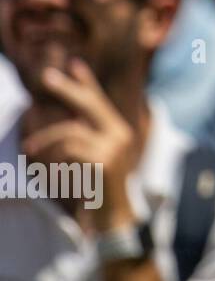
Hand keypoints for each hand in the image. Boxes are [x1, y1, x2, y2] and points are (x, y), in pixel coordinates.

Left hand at [21, 58, 138, 229]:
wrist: (114, 217)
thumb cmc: (99, 188)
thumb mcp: (96, 158)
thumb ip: (88, 137)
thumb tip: (68, 120)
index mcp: (119, 131)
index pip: (100, 101)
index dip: (86, 82)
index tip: (73, 63)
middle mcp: (120, 135)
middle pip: (89, 104)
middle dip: (67, 89)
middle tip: (46, 76)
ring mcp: (113, 147)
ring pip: (70, 132)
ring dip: (45, 140)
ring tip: (29, 150)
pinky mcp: (102, 162)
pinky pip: (67, 153)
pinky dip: (52, 161)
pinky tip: (49, 174)